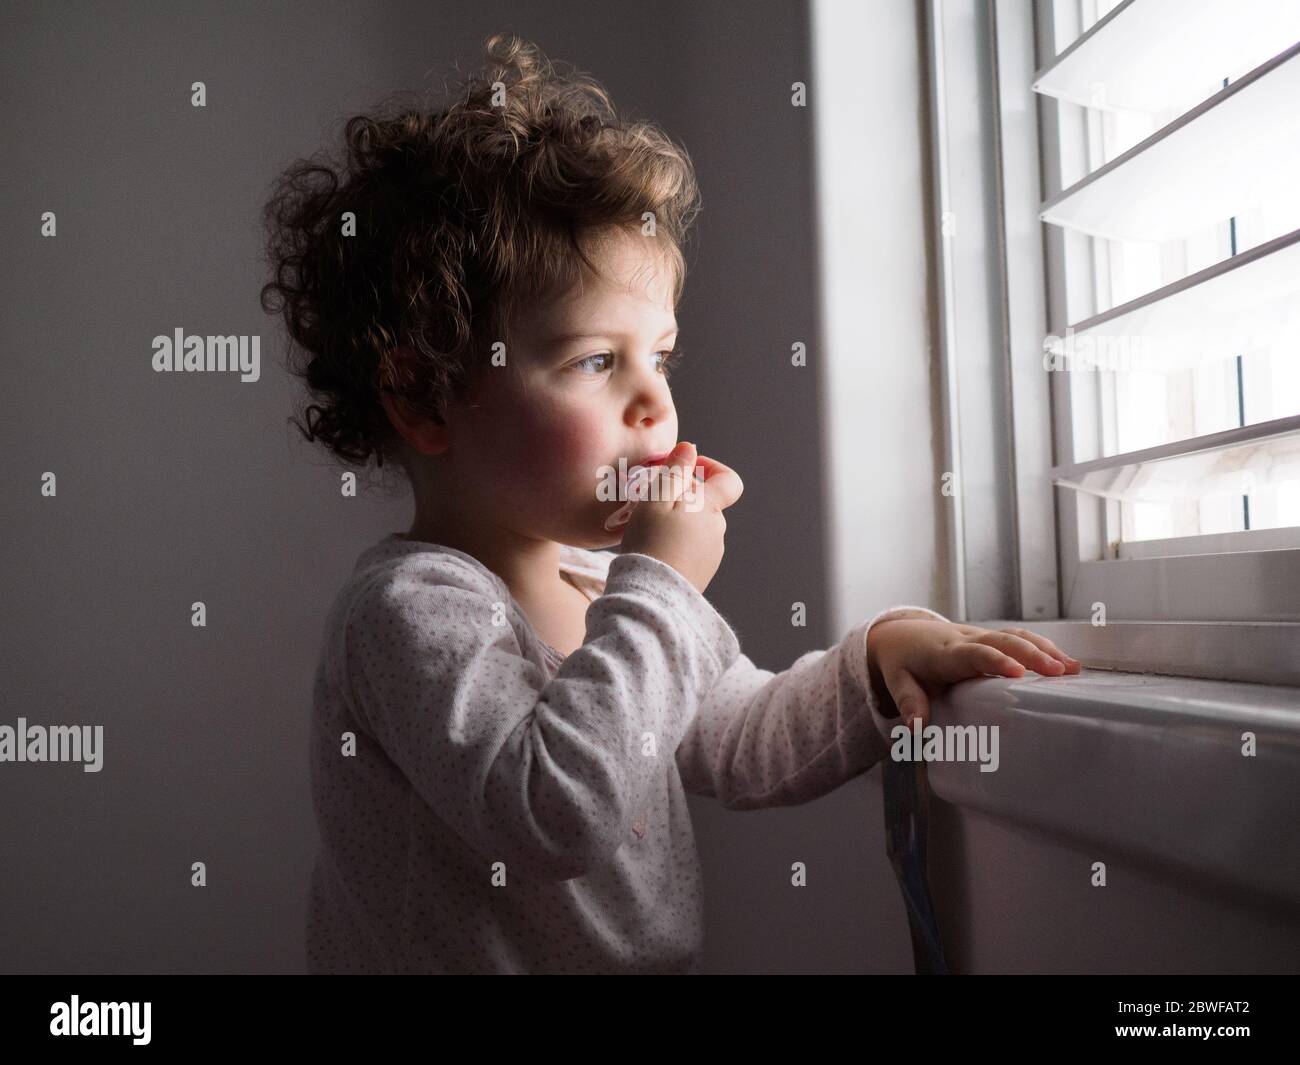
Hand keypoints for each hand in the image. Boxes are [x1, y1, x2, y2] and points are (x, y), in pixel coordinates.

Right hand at [618, 441, 743, 594]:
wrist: (651, 595)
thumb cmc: (650, 544)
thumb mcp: (655, 499)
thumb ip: (674, 471)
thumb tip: (690, 449)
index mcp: (710, 509)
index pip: (729, 481)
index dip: (710, 468)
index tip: (685, 469)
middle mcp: (717, 530)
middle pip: (706, 503)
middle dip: (682, 496)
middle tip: (651, 501)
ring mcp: (712, 554)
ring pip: (698, 525)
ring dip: (678, 520)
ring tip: (649, 528)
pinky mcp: (702, 572)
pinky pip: (692, 548)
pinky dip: (677, 542)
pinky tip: (655, 549)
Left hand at [866, 619, 1081, 727]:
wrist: (900, 634)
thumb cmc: (903, 661)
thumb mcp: (897, 681)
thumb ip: (908, 702)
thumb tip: (917, 726)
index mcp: (945, 652)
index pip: (973, 653)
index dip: (994, 660)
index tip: (1016, 673)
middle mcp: (966, 639)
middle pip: (1003, 640)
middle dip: (1031, 654)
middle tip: (1058, 671)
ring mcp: (980, 636)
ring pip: (1015, 636)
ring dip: (1044, 649)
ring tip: (1072, 668)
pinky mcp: (990, 638)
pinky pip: (1018, 639)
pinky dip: (1043, 648)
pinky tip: (1066, 664)